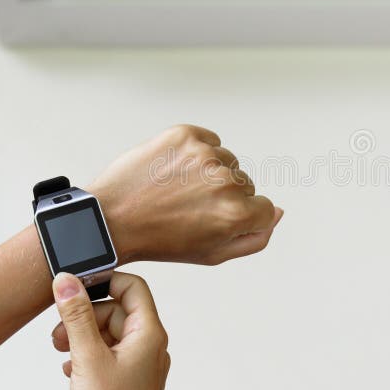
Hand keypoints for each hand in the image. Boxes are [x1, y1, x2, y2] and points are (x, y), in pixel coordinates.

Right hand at [51, 272, 168, 389]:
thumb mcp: (88, 358)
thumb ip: (77, 317)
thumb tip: (68, 282)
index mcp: (148, 334)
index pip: (133, 287)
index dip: (106, 281)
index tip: (78, 285)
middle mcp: (149, 346)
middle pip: (116, 311)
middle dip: (85, 315)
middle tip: (60, 329)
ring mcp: (139, 365)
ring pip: (109, 334)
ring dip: (82, 336)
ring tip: (61, 349)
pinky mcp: (127, 381)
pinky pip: (107, 355)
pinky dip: (88, 355)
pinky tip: (71, 368)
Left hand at [89, 125, 283, 265]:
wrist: (111, 218)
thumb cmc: (158, 240)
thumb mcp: (212, 254)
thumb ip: (254, 238)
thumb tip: (278, 212)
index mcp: (235, 215)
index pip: (264, 208)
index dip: (240, 217)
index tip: (214, 219)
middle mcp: (224, 182)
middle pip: (246, 184)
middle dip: (224, 195)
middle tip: (189, 207)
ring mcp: (204, 155)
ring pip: (227, 161)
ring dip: (210, 172)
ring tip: (179, 189)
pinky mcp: (185, 135)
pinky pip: (210, 140)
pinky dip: (197, 152)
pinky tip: (175, 171)